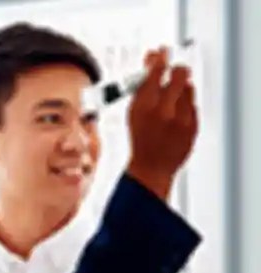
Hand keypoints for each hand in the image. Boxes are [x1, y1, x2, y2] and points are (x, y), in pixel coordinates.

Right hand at [126, 47, 198, 199]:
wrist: (151, 167)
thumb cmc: (140, 139)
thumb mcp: (133, 113)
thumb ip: (142, 88)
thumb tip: (152, 62)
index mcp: (144, 106)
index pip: (156, 71)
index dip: (159, 58)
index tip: (161, 52)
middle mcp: (164, 110)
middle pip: (179, 74)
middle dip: (176, 70)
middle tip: (173, 71)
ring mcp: (181, 118)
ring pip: (188, 88)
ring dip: (180, 89)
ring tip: (171, 99)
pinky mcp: (193, 125)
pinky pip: (193, 106)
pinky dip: (185, 106)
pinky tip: (176, 115)